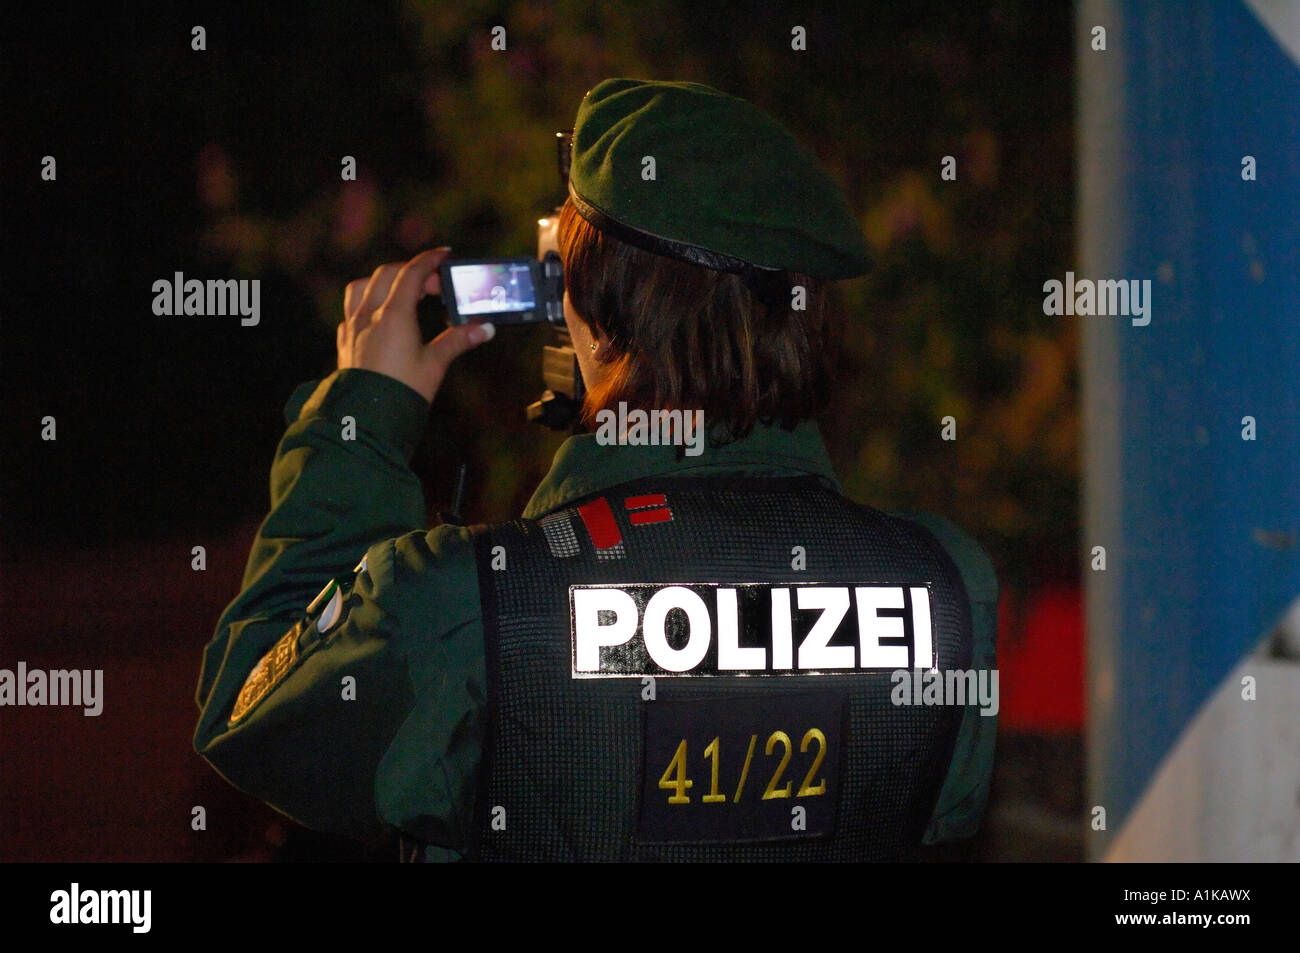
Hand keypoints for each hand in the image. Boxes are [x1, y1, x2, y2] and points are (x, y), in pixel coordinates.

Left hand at [337, 247, 494, 403]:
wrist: (368, 420)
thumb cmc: (402, 392)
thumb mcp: (435, 364)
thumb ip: (458, 340)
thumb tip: (484, 328)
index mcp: (393, 315)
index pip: (411, 274)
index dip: (430, 261)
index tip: (444, 255)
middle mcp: (369, 314)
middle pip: (388, 274)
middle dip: (412, 271)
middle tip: (434, 284)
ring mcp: (353, 326)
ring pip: (362, 286)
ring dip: (383, 280)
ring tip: (401, 290)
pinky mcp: (345, 341)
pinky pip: (352, 308)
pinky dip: (367, 300)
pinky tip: (378, 314)